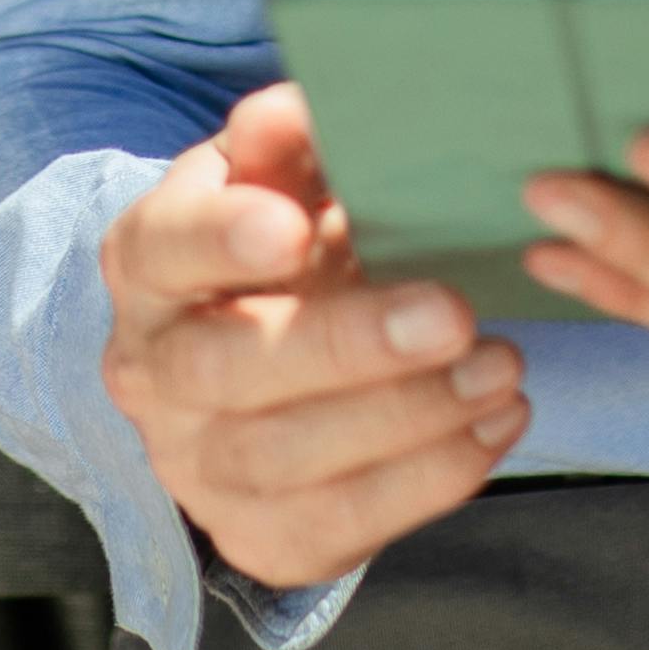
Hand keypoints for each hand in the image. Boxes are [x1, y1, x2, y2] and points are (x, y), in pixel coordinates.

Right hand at [99, 82, 529, 591]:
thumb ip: (289, 145)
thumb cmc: (288, 254)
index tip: (293, 227)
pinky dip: (428, 479)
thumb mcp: (285, 180)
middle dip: (343, 346)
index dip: (220, 240)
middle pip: (223, 370)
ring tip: (501, 368)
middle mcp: (152, 373)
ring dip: (407, 416)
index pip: (163, 250)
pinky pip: (339, 526)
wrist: (274, 365)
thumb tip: (291, 113)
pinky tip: (494, 424)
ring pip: (284, 458)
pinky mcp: (259, 536)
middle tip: (452, 314)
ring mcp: (197, 465)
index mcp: (147, 265)